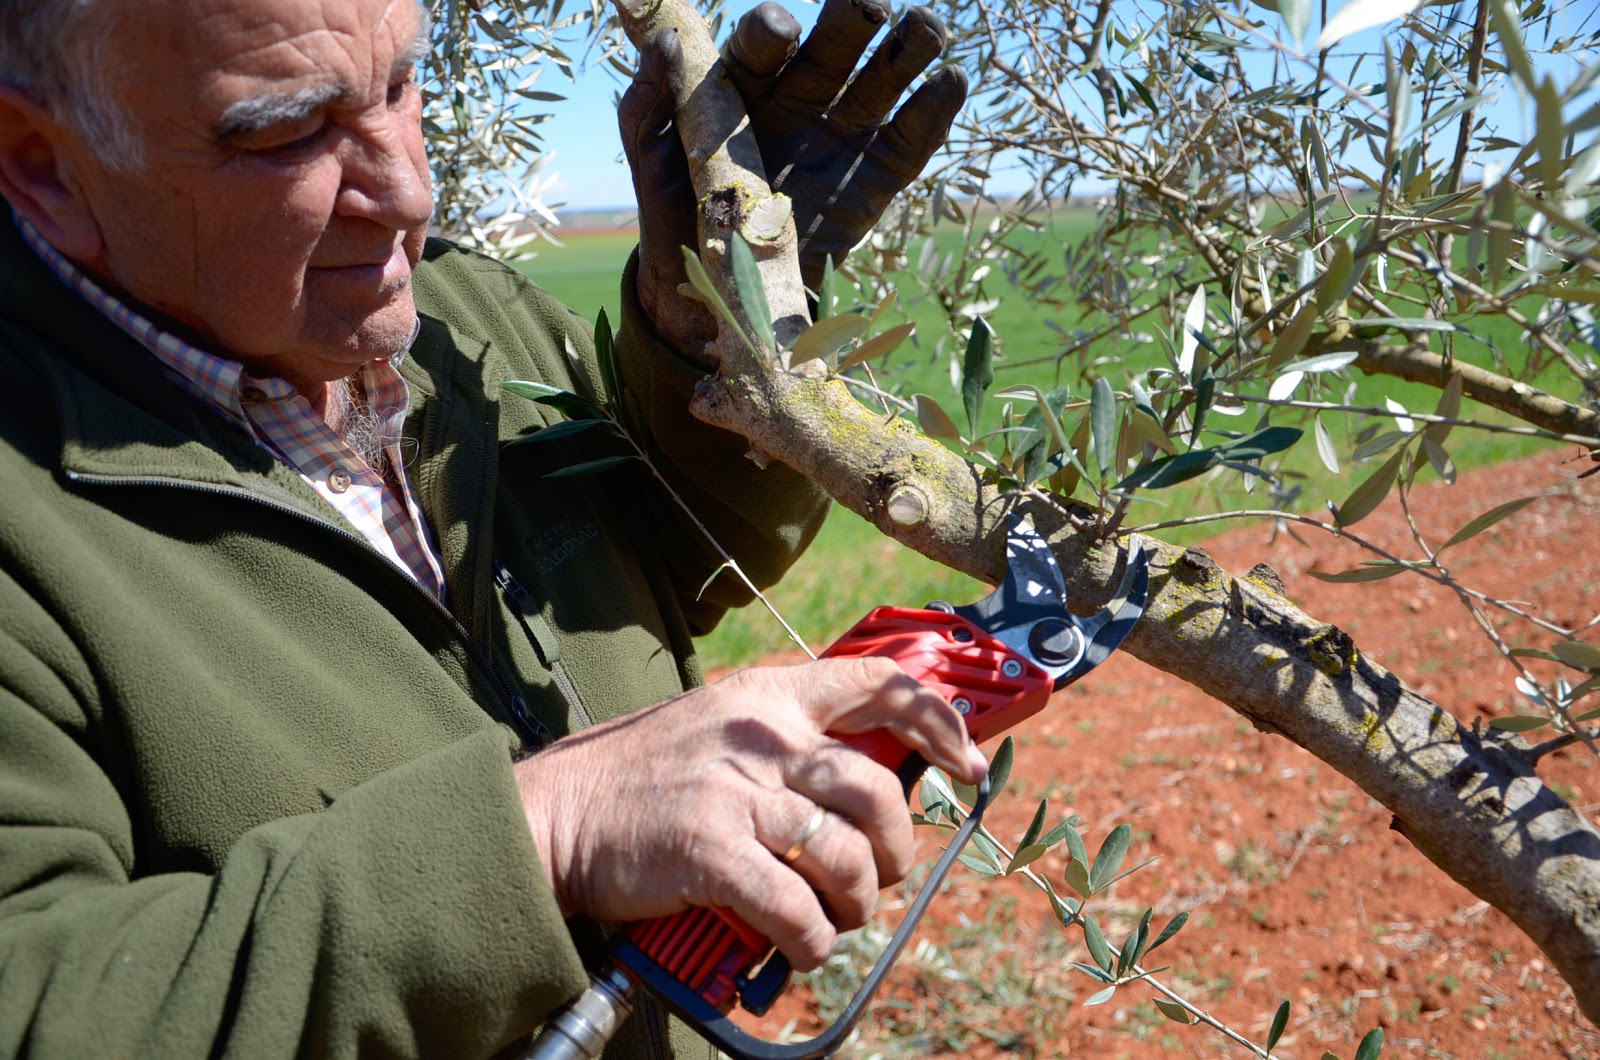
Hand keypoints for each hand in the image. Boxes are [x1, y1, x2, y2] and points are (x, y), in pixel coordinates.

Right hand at [514, 657, 986, 969]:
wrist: (557, 812)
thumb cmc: (639, 777)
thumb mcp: (716, 724)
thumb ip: (782, 738)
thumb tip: (858, 779)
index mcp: (767, 696)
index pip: (878, 684)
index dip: (939, 722)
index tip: (967, 761)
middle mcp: (762, 736)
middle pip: (877, 790)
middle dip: (898, 847)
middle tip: (882, 874)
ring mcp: (740, 796)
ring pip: (849, 856)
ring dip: (858, 901)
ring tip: (840, 917)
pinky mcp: (715, 855)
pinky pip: (799, 911)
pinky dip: (813, 940)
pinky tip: (802, 945)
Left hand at [619, 0, 966, 361]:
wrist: (727, 297)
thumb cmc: (683, 223)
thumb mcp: (656, 170)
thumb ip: (648, 110)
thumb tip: (663, 43)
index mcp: (746, 86)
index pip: (761, 46)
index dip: (769, 33)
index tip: (776, 30)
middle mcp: (800, 97)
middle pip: (832, 45)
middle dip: (850, 19)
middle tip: (865, 3)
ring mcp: (844, 134)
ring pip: (882, 78)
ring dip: (907, 47)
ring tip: (926, 27)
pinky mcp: (880, 176)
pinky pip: (912, 138)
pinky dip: (935, 109)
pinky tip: (950, 81)